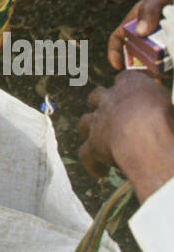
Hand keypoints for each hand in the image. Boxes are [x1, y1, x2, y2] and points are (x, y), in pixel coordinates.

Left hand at [79, 69, 173, 200]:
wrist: (147, 139)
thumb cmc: (167, 118)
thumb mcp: (172, 101)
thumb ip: (164, 101)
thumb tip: (171, 106)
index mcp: (132, 84)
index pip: (126, 79)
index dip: (128, 87)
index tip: (134, 96)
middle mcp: (110, 98)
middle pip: (98, 95)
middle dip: (102, 103)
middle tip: (111, 115)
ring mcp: (98, 121)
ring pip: (85, 121)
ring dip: (90, 129)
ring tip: (99, 139)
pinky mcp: (93, 145)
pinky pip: (86, 154)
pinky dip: (92, 163)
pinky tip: (100, 172)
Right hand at [108, 0, 173, 69]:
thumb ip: (150, 8)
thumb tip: (140, 32)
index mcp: (136, 22)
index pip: (118, 38)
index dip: (114, 52)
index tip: (118, 66)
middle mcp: (146, 36)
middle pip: (136, 57)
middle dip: (141, 68)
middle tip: (152, 74)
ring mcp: (161, 45)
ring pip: (154, 64)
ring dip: (157, 72)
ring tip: (166, 73)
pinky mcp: (172, 52)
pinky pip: (169, 65)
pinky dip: (169, 70)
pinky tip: (172, 72)